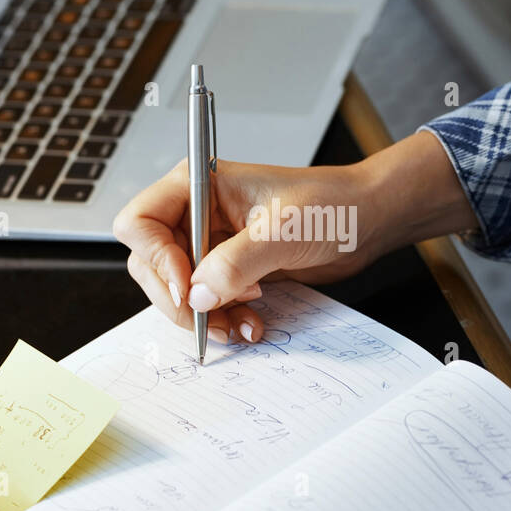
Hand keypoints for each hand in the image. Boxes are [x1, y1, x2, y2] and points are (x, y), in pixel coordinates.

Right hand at [113, 158, 383, 344]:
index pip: (140, 222)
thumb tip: (196, 295)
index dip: (157, 259)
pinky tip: (250, 324)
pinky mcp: (229, 269)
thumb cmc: (333, 205)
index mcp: (199, 184)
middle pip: (150, 264)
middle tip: (212, 319)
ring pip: (177, 290)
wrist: (369, 221)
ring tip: (241, 326)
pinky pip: (206, 303)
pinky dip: (220, 320)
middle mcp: (196, 213)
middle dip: (179, 299)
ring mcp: (210, 243)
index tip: (188, 288)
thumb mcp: (284, 231)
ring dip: (202, 317)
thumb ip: (236, 263)